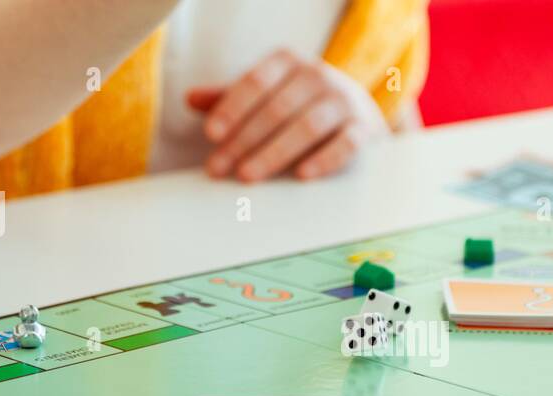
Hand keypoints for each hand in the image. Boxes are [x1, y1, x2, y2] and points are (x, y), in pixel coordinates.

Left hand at [186, 49, 387, 181]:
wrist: (357, 112)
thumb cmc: (298, 104)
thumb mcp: (265, 94)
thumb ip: (230, 97)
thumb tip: (190, 99)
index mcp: (288, 62)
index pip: (255, 82)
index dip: (231, 108)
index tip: (210, 134)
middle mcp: (317, 76)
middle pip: (276, 109)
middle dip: (244, 141)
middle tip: (218, 168)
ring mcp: (343, 101)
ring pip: (307, 127)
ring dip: (274, 153)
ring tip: (248, 176)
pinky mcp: (363, 128)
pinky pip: (344, 144)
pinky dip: (323, 160)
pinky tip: (301, 176)